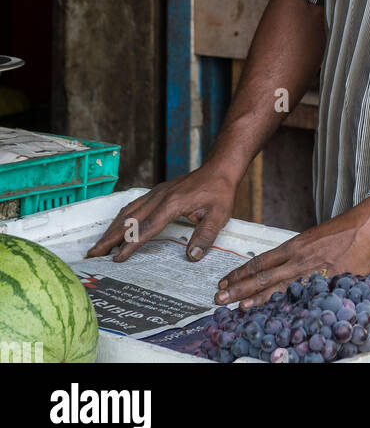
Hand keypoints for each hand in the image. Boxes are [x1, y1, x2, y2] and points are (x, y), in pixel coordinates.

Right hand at [86, 165, 236, 261]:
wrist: (219, 168)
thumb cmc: (219, 192)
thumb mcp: (219, 215)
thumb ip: (205, 236)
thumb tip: (192, 257)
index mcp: (173, 204)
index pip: (148, 227)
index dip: (132, 244)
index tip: (117, 259)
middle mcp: (159, 197)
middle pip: (130, 220)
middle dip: (110, 238)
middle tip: (93, 255)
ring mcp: (156, 193)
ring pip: (128, 212)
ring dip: (112, 229)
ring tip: (98, 246)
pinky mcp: (156, 192)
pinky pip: (133, 205)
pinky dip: (121, 218)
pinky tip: (115, 226)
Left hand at [214, 205, 369, 309]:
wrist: (367, 225)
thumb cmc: (344, 231)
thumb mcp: (315, 238)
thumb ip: (300, 255)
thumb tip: (287, 270)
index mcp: (294, 246)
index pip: (260, 261)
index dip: (241, 272)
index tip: (226, 281)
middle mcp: (298, 258)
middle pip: (262, 276)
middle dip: (239, 288)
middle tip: (219, 298)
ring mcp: (312, 271)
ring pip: (278, 287)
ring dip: (256, 299)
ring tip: (238, 307)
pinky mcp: (327, 281)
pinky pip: (304, 296)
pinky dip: (289, 305)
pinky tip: (278, 314)